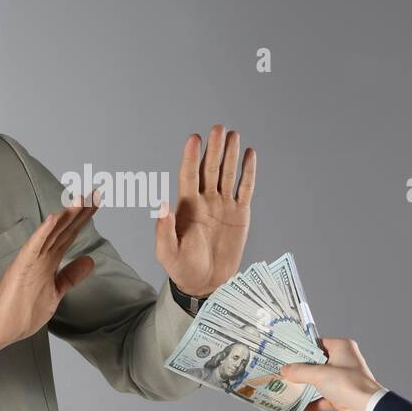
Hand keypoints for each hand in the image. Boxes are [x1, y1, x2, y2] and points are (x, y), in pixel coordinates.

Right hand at [0, 191, 99, 366]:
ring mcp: (32, 260)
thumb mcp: (55, 292)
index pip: (70, 234)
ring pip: (53, 233)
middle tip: (95, 192)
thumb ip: (71, 276)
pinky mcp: (22, 267)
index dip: (84, 218)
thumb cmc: (22, 311)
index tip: (96, 202)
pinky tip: (54, 218)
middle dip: (80, 211)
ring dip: (67, 216)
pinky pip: (35, 247)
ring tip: (80, 198)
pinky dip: (44, 232)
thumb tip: (90, 260)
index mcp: (50, 261)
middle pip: (65, 229)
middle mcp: (42, 256)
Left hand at [156, 124, 256, 295]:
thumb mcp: (167, 252)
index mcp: (186, 206)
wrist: (205, 282)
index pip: (188, 174)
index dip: (191, 156)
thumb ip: (164, 230)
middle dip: (214, 148)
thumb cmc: (182, 268)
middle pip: (210, 168)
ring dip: (231, 155)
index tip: (194, 138)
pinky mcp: (240, 213)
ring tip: (234, 135)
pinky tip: (250, 154)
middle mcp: (205, 200)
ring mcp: (223, 205)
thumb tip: (161, 205)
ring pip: (228, 174)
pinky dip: (248, 172)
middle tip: (218, 128)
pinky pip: (245, 188)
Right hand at [280, 337, 383, 410]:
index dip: (301, 349)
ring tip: (285, 387)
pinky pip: (321, 398)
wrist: (365, 409)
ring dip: (303, 386)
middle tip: (282, 370)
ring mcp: (342, 380)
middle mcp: (343, 362)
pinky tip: (295, 405)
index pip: (317, 344)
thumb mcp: (319, 373)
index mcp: (342, 348)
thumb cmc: (348, 383)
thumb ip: (300, 371)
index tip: (286, 352)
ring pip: (317, 381)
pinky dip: (309, 402)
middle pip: (315, 363)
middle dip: (299, 369)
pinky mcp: (340, 396)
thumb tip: (285, 370)